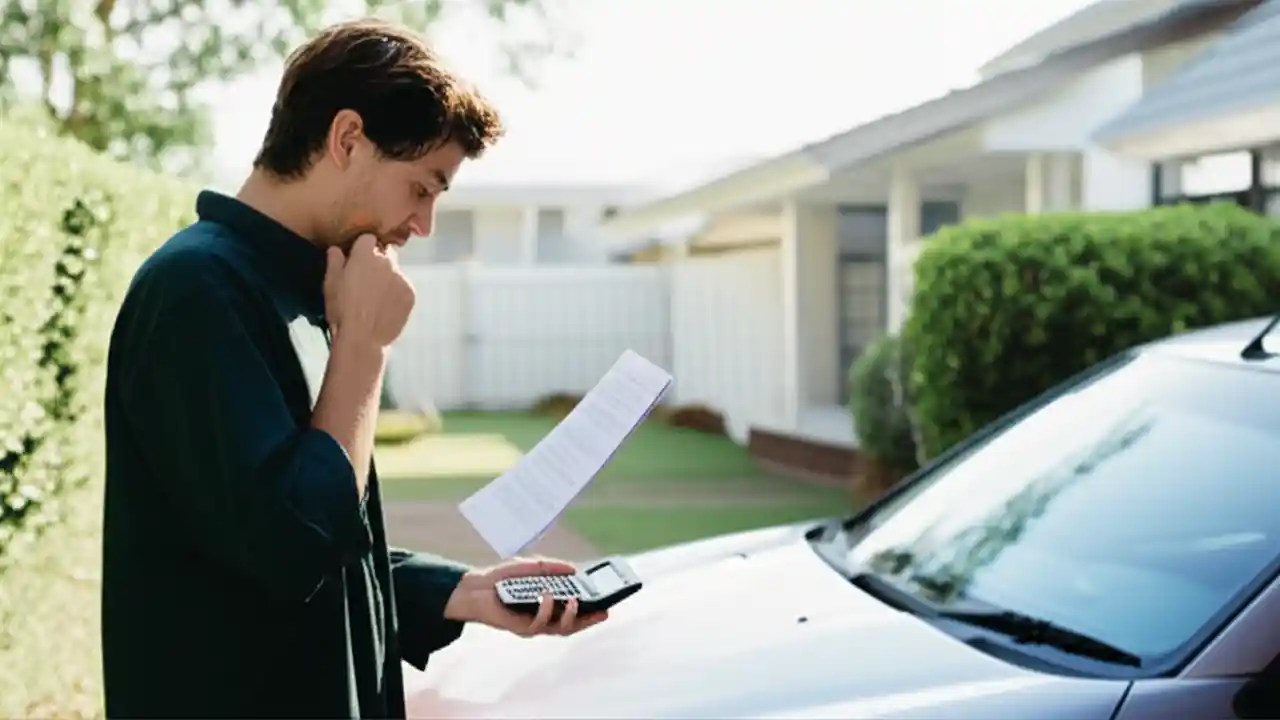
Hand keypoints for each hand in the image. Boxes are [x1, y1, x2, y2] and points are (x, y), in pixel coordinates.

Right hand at [323, 234, 414, 345]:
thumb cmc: (342, 310)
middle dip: (378, 262)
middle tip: (367, 282)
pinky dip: (397, 294)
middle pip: (385, 253)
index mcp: (365, 254)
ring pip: (396, 271)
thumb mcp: (330, 283)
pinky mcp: (411, 293)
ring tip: (375, 299)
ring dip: (388, 278)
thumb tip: (336, 249)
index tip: (357, 260)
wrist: (362, 338)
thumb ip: (334, 261)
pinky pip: (404, 288)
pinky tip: (385, 307)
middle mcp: (387, 261)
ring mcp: (401, 277)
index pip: (368, 238)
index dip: (362, 248)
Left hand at [443, 557, 609, 637]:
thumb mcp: (532, 567)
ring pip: (559, 629)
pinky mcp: (520, 627)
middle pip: (572, 626)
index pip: (576, 613)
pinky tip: (546, 595)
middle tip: (601, 609)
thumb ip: (552, 568)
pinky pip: (538, 623)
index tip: (608, 606)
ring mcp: (533, 625)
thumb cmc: (503, 578)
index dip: (592, 612)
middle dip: (589, 619)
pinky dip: (545, 609)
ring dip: (570, 616)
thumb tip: (574, 569)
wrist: (475, 586)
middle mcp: (544, 619)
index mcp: (549, 606)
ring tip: (573, 599)